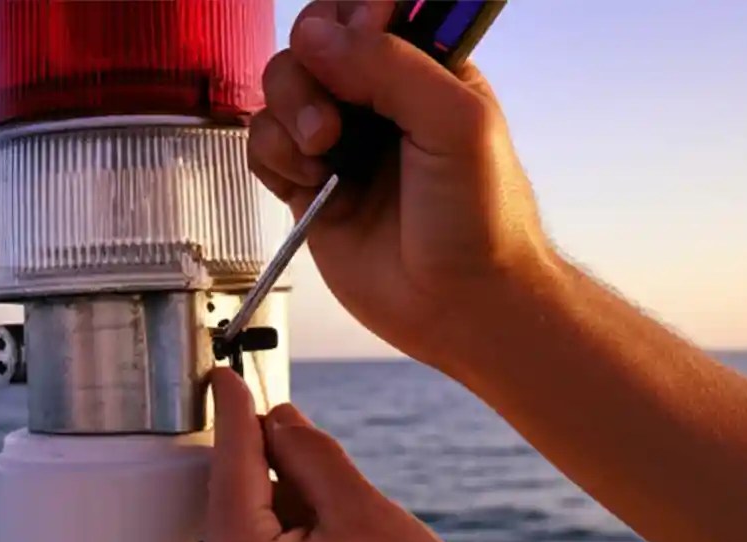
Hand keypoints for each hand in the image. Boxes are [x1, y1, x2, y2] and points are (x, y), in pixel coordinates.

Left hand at [190, 370, 589, 541]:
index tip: (226, 374)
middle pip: (234, 506)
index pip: (229, 471)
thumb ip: (310, 456)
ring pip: (247, 538)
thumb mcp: (364, 513)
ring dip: (283, 508)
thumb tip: (277, 420)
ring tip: (346, 519)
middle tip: (308, 439)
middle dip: (271, 468)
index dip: (235, 414)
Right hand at [250, 0, 554, 370]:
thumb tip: (319, 36)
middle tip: (333, 123)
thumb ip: (391, 67)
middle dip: (307, 73)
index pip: (367, 10)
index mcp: (426, 69)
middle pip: (311, 43)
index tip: (358, 48)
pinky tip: (310, 184)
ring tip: (323, 156)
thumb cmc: (482, 223)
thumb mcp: (457, 124)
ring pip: (279, 90)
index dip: (349, 20)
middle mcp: (380, 99)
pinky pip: (264, 145)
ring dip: (289, 115)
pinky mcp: (309, 187)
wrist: (461, 307)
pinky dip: (273, 157)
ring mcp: (341, 142)